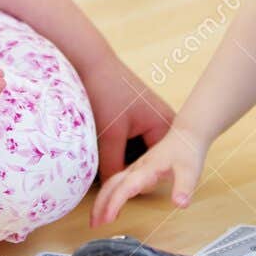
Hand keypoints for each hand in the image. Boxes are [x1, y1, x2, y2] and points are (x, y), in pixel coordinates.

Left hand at [78, 53, 175, 179]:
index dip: (136, 182)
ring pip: (134, 154)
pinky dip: (115, 148)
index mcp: (165, 126)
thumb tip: (112, 194)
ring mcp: (147, 121)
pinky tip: (98, 147)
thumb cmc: (104, 92)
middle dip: (126, 170)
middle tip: (103, 174)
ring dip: (118, 159)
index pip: (156, 169)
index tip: (115, 188)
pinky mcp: (133, 118)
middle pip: (146, 163)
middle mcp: (162, 124)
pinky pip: (127, 143)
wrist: (90, 61)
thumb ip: (113, 166)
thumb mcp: (109, 134)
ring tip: (99, 159)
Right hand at [89, 126, 208, 226]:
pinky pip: (117, 182)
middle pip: (111, 185)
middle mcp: (137, 168)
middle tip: (94, 224)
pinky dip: (109, 194)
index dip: (115, 202)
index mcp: (147, 168)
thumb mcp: (190, 171)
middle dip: (101, 204)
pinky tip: (110, 205)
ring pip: (112, 183)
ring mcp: (135, 168)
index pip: (126, 187)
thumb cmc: (187, 151)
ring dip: (102, 200)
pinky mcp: (137, 169)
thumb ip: (184, 188)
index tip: (108, 219)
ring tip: (96, 219)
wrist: (186, 134)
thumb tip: (180, 205)